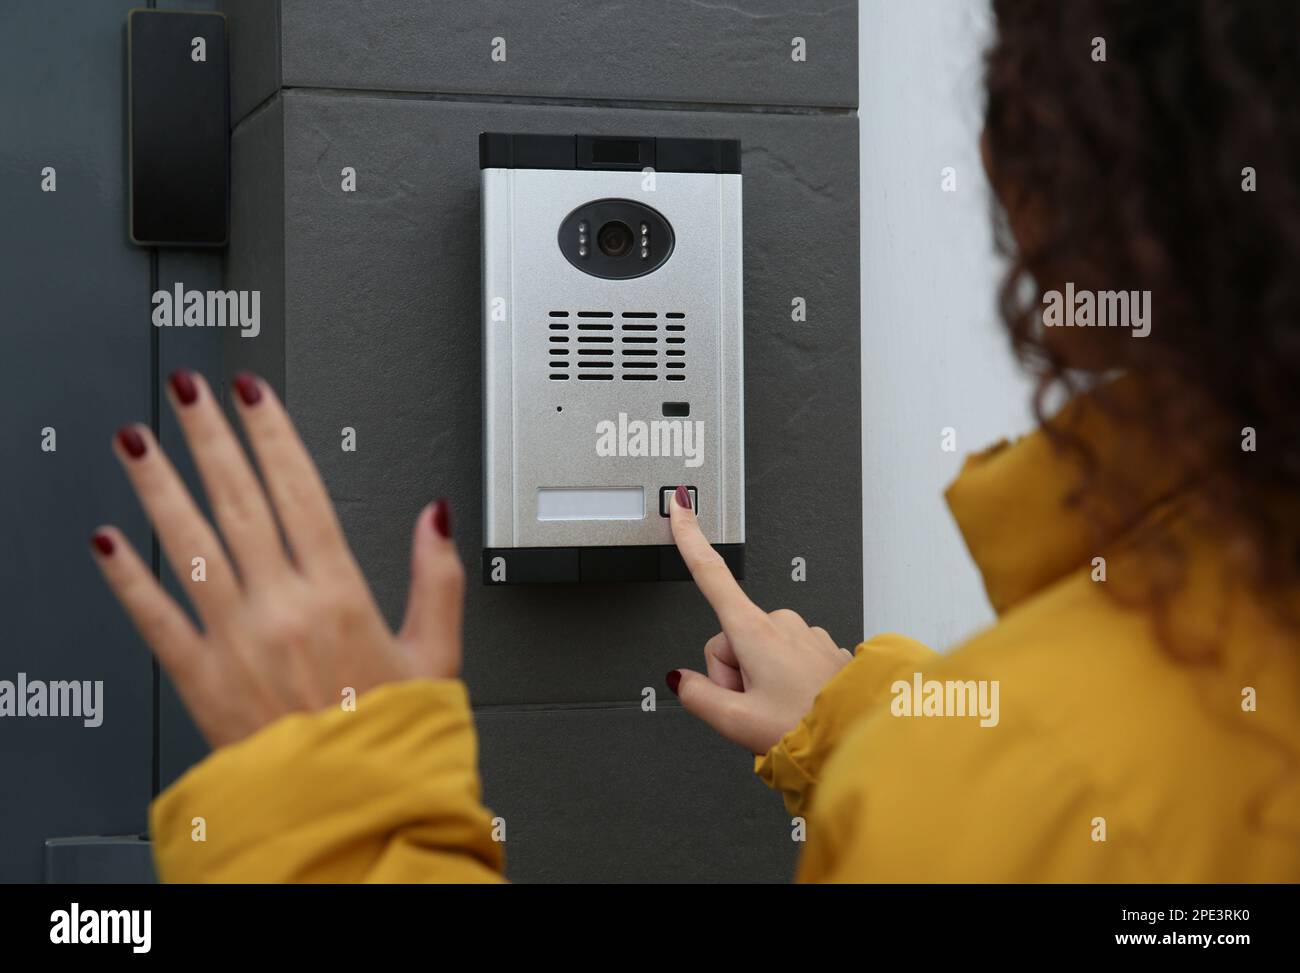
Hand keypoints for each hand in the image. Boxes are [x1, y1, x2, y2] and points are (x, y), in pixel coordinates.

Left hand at [90, 370, 464, 747]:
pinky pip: (155, 618)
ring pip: (190, 545)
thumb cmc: (390, 740)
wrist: (350, 811)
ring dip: (159, 487)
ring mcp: (236, 641)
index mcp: (340, 596)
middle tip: (187, 390)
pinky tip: (107, 539)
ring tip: (137, 440)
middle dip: (210, 437)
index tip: (253, 394)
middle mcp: (282, 609)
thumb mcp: (437, 654)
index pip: (300, 491)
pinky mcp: (200, 679)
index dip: (273, 434)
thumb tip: (437, 516)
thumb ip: (439, 578)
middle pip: (239, 502)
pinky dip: (127, 577)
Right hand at [665, 486, 852, 753]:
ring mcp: (805, 634)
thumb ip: (698, 697)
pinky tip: (798, 703)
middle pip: (730, 638)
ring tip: (780, 710)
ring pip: (758, 650)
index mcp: (755, 632)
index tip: (681, 507)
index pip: (711, 574)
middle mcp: (781, 624)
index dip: (690, 539)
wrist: (861, 737)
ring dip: (760, 679)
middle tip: (751, 706)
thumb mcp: (736, 721)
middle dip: (732, 673)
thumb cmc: (807, 727)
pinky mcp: (823, 647)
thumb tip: (682, 681)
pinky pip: (787, 657)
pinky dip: (785, 681)